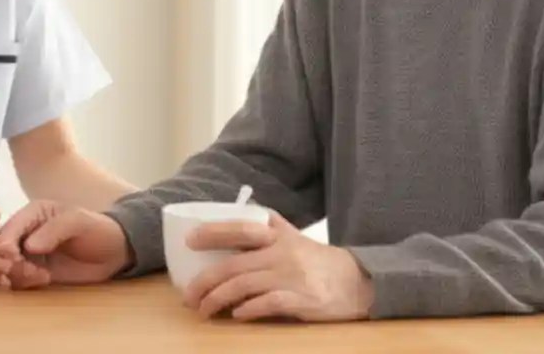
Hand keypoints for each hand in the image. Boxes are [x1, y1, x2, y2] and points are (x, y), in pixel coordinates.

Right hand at [0, 200, 131, 288]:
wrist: (113, 252)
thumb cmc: (98, 229)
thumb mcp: (79, 221)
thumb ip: (54, 229)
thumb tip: (29, 246)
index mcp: (33, 213)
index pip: (10, 227)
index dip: (6, 241)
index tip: (13, 255)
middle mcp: (26, 232)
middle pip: (2, 249)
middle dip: (12, 261)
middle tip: (32, 270)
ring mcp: (28, 253)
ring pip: (7, 265)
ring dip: (19, 273)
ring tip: (42, 276)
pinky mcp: (33, 271)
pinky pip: (17, 279)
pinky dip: (25, 282)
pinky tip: (45, 280)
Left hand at [183, 211, 373, 321]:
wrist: (356, 281)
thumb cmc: (315, 260)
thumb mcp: (291, 236)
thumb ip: (262, 230)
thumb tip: (219, 232)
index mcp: (277, 234)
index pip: (240, 228)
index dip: (213, 232)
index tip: (189, 239)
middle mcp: (282, 252)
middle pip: (234, 263)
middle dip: (205, 280)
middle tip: (187, 295)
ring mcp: (291, 276)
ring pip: (243, 285)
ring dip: (218, 300)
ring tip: (204, 310)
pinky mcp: (302, 299)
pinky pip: (267, 303)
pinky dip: (247, 310)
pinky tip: (236, 315)